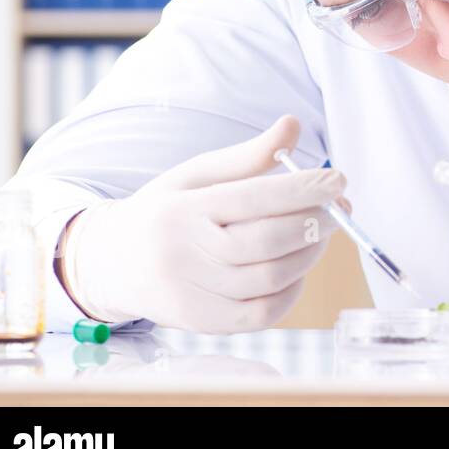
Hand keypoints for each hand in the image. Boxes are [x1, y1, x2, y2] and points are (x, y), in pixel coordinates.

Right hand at [61, 115, 346, 332]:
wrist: (111, 262)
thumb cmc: (166, 210)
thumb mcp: (196, 174)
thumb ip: (248, 155)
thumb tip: (293, 125)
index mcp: (181, 209)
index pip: (251, 199)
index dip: (301, 190)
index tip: (337, 180)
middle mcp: (181, 254)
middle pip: (265, 243)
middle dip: (313, 223)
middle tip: (338, 208)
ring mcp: (189, 294)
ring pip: (269, 279)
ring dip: (309, 255)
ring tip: (320, 234)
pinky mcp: (200, 323)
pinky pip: (261, 314)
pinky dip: (291, 292)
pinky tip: (298, 269)